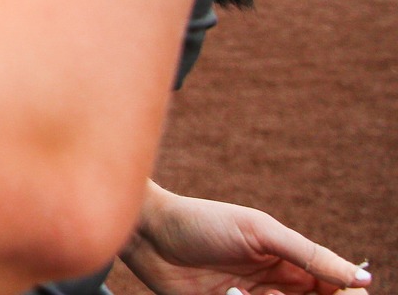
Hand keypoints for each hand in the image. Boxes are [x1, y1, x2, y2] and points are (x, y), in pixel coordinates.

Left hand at [122, 184, 372, 294]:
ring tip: (257, 294)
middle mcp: (274, 286)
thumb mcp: (260, 232)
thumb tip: (361, 277)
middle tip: (274, 293)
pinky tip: (227, 293)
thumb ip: (310, 255)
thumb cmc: (203, 222)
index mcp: (289, 263)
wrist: (148, 233)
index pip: (335, 289)